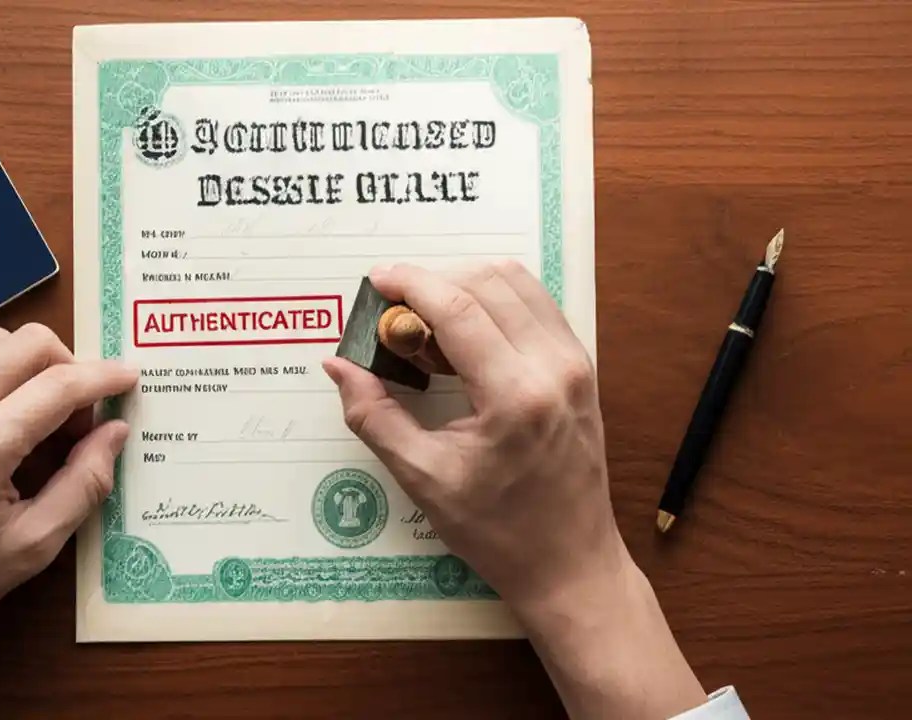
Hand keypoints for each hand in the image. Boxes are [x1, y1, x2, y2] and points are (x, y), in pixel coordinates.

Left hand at [0, 325, 136, 713]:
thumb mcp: (28, 550)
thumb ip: (82, 486)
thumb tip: (116, 433)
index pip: (61, 385)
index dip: (105, 377)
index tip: (129, 380)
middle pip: (26, 342)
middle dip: (67, 364)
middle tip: (76, 413)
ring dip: (22, 364)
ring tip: (31, 412)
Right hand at [323, 263, 706, 719]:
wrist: (571, 565)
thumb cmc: (499, 532)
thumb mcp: (424, 479)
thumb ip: (375, 416)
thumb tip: (338, 367)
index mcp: (515, 396)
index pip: (458, 307)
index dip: (411, 283)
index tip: (376, 280)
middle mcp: (554, 367)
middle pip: (488, 282)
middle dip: (433, 284)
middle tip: (396, 320)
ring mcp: (576, 364)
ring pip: (517, 282)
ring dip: (466, 287)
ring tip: (429, 331)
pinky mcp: (583, 369)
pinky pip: (536, 306)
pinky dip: (496, 303)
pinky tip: (465, 339)